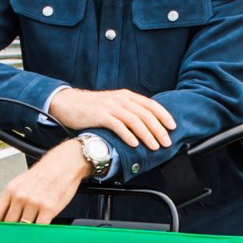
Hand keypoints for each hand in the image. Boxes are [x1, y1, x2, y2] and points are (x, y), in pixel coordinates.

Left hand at [0, 144, 91, 224]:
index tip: (0, 230)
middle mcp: (21, 196)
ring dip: (28, 228)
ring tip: (33, 223)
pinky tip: (41, 225)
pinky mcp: (48, 209)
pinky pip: (39, 227)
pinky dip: (40, 229)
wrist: (64, 164)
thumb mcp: (21, 182)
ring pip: (25, 226)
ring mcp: (34, 203)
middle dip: (14, 228)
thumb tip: (5, 216)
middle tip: (18, 228)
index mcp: (11, 189)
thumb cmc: (45, 173)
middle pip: (9, 223)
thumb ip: (12, 198)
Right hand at [45, 85, 173, 151]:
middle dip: (159, 129)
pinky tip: (134, 144)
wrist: (69, 103)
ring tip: (154, 146)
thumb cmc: (93, 108)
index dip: (164, 116)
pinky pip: (118, 126)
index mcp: (127, 96)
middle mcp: (121, 99)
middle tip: (166, 142)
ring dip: (147, 135)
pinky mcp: (100, 115)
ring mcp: (111, 106)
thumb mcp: (114, 105)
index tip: (173, 127)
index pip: (151, 105)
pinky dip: (128, 135)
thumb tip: (147, 124)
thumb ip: (129, 111)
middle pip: (146, 114)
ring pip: (135, 120)